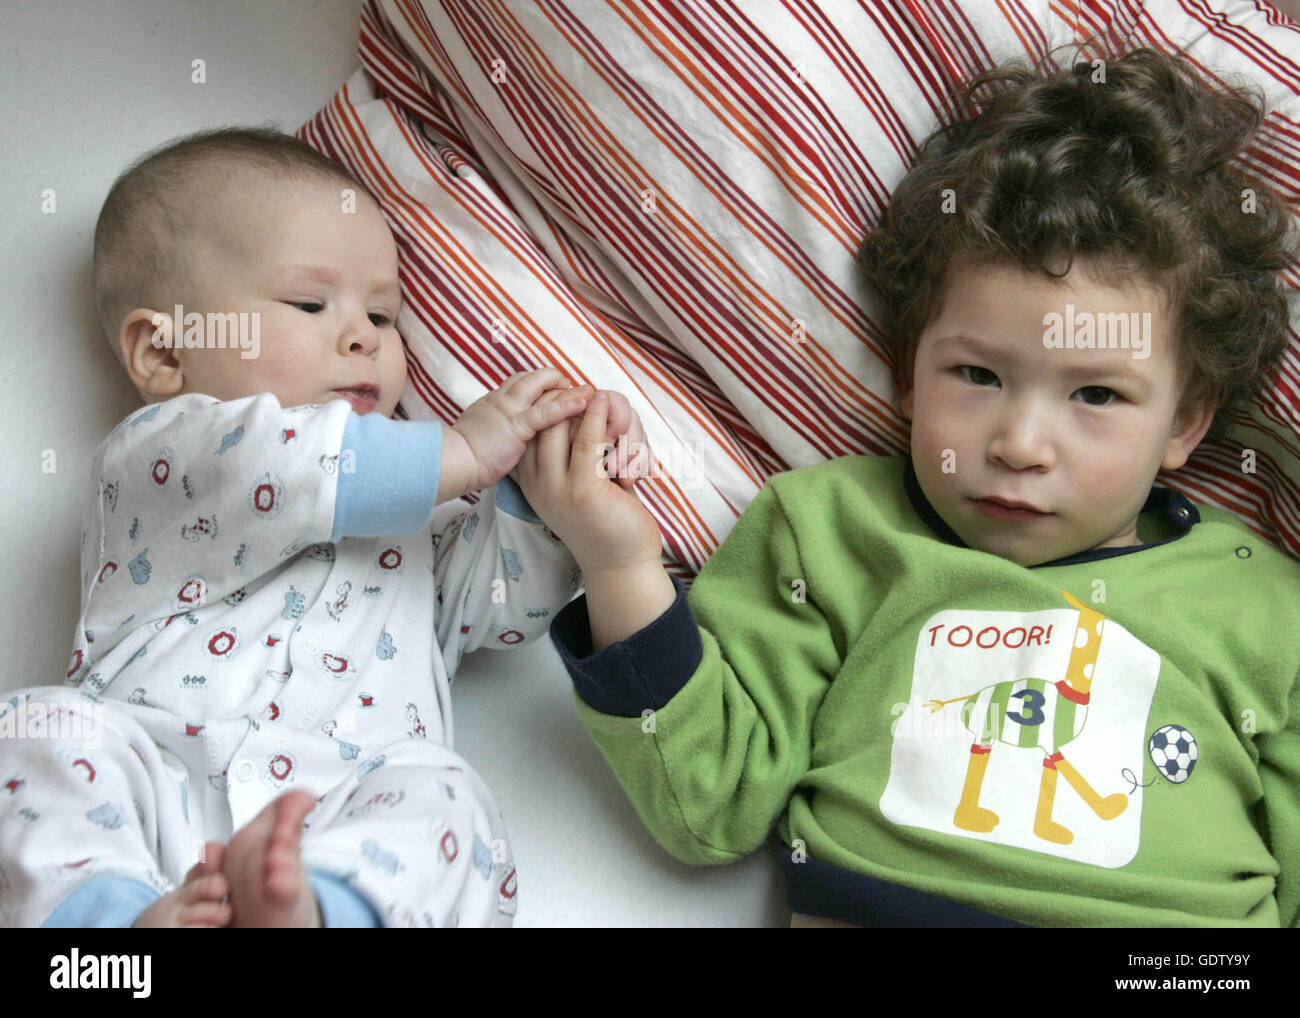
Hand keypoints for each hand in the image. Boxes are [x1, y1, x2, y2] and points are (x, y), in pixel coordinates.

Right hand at [450, 369, 592, 492]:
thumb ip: (491, 434)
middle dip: (552, 378)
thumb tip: (498, 443)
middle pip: (530, 379)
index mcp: (491, 403)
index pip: (516, 384)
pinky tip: (583, 402)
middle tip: (569, 384)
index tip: (549, 388)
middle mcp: (501, 400)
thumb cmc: (461, 457)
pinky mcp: (518, 425)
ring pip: (541, 388)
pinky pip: (547, 411)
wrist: (452, 461)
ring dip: (565, 387)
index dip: (535, 384)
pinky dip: (567, 404)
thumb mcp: (476, 439)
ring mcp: (510, 410)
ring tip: (586, 391)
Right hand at [512, 391, 663, 573]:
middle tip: (592, 396)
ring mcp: (556, 487)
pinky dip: (596, 416)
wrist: (621, 562)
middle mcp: (537, 484)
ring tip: (607, 407)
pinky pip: (586, 440)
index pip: (527, 428)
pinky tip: (603, 401)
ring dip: (589, 410)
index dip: (548, 404)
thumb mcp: (578, 482)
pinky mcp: (582, 489)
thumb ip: (569, 453)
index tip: (571, 392)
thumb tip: (581, 406)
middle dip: (567, 401)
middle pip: (540, 421)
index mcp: (531, 481)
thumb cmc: (606, 518)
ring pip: (561, 426)